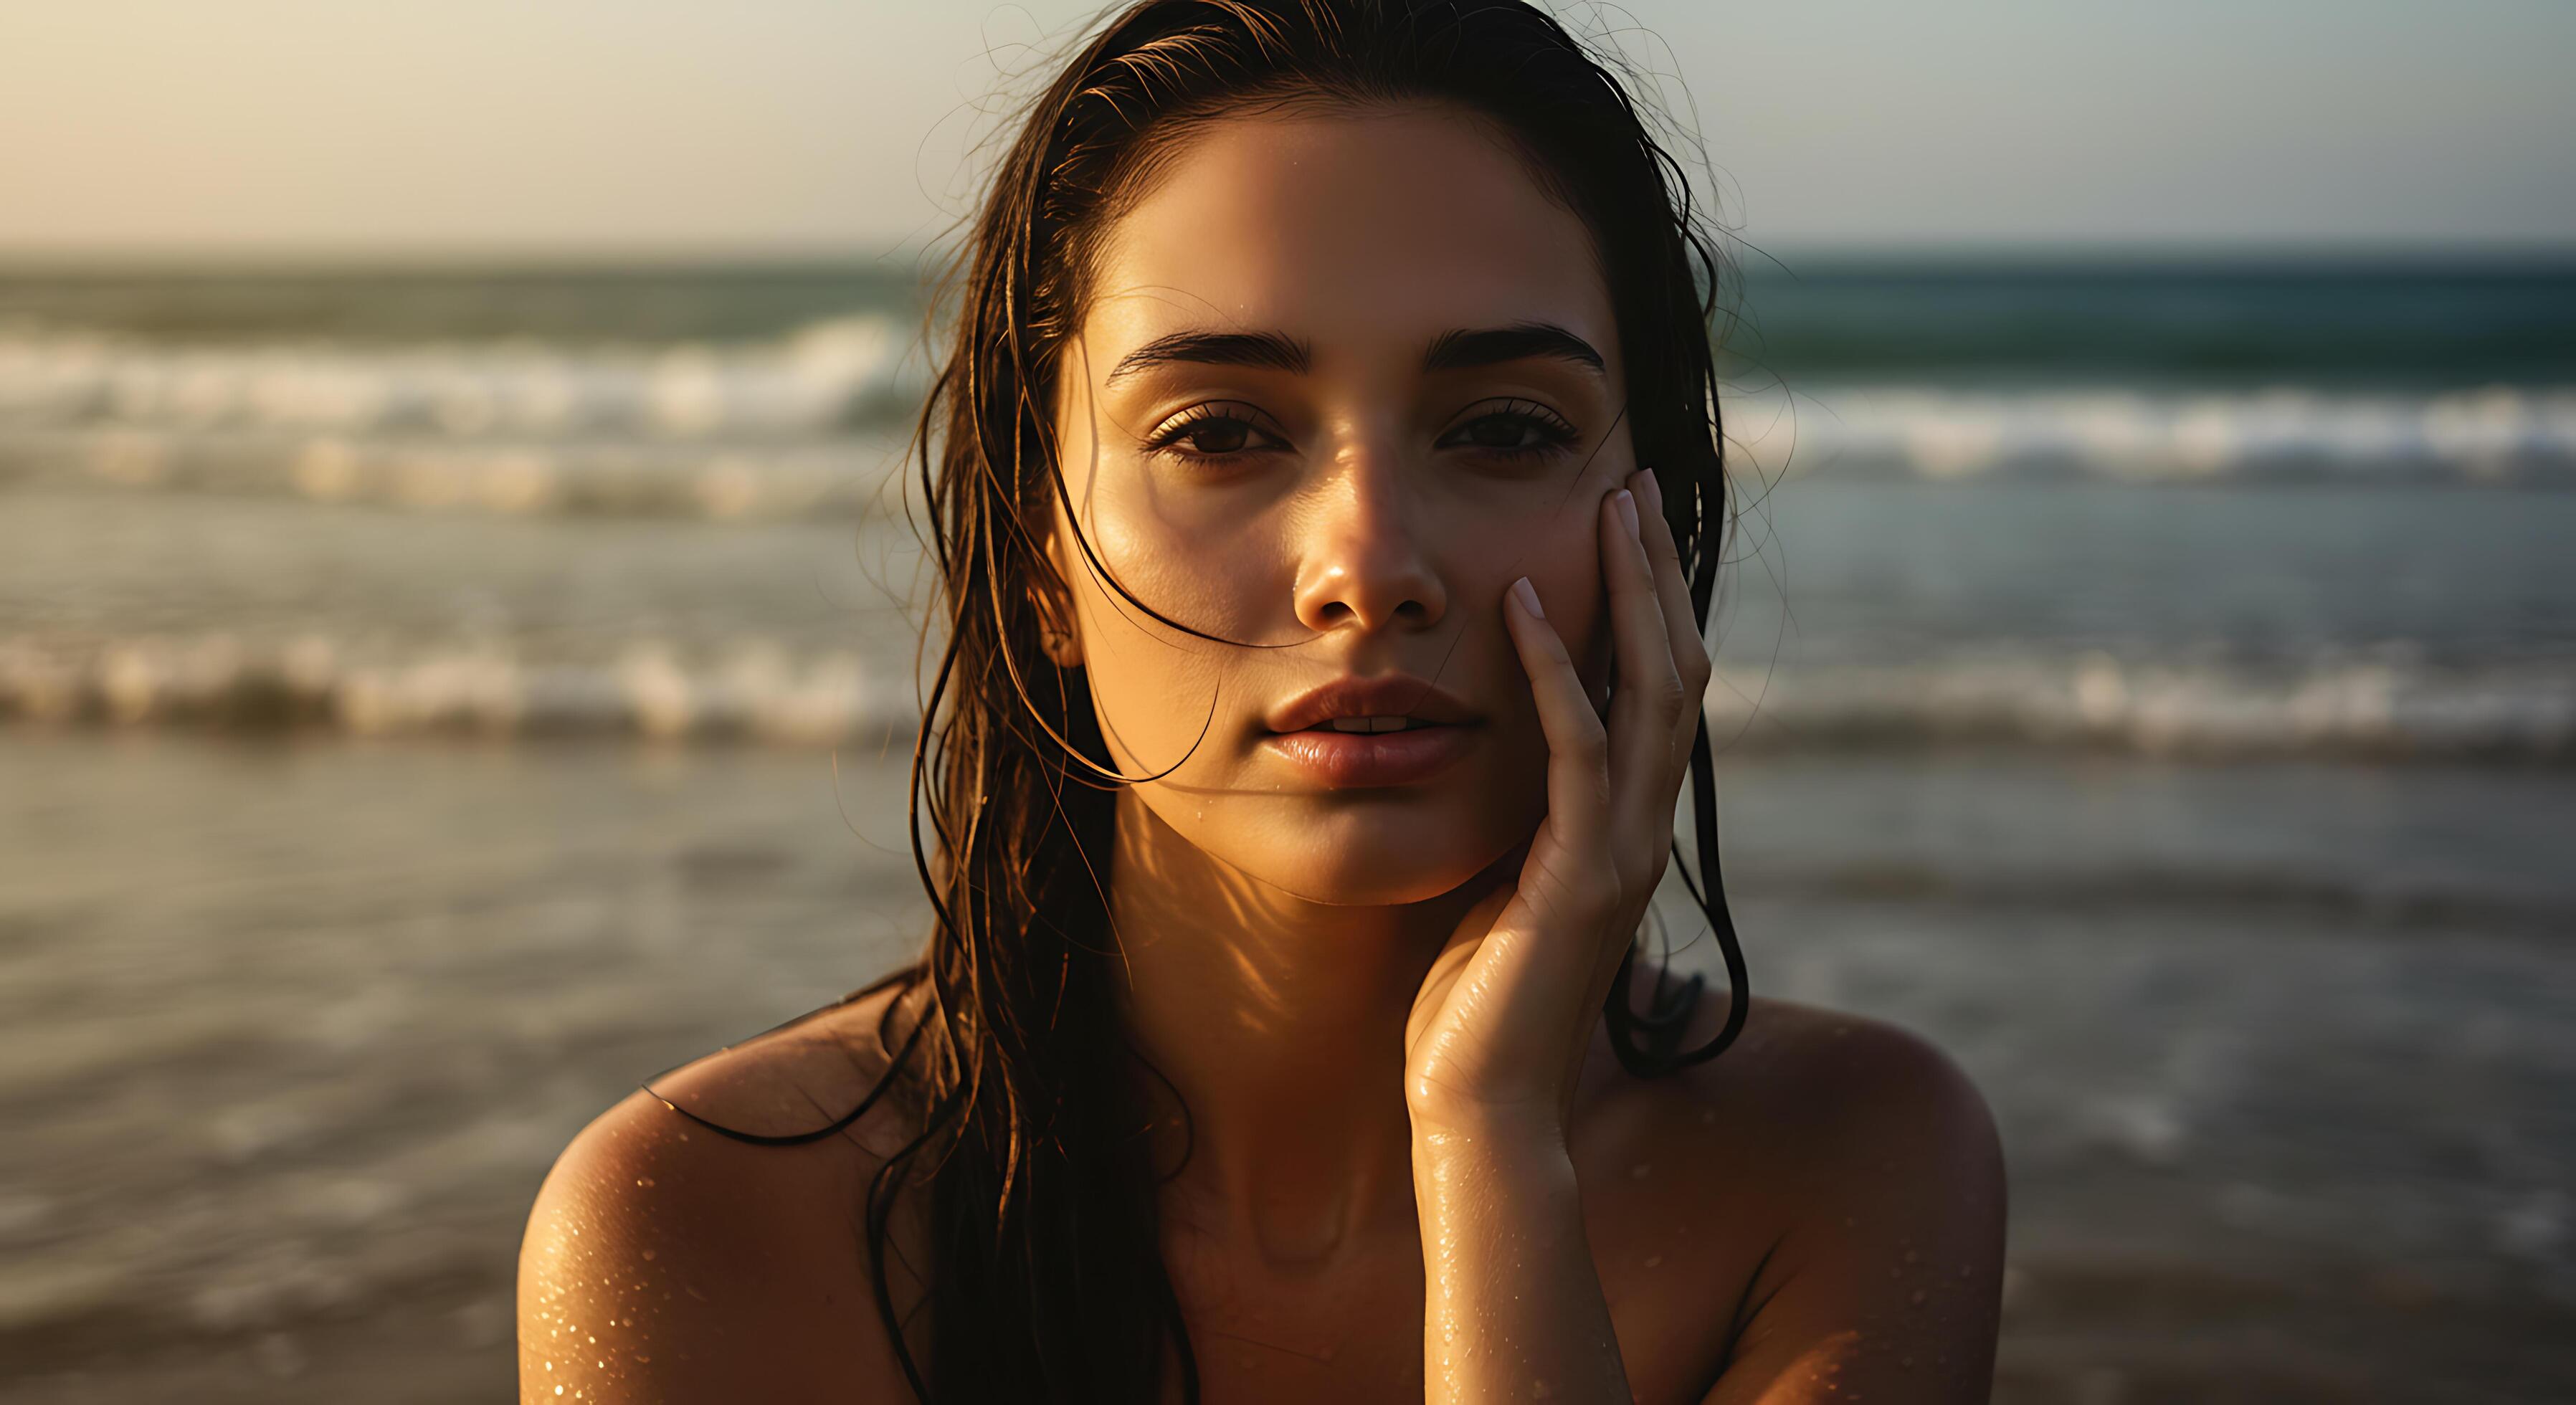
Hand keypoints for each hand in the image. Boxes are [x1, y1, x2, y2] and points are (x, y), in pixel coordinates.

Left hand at [1402, 467, 1712, 1142]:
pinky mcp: (1581, 877)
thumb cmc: (1474, 998)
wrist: (1481, 1101)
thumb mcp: (1503, 878)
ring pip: (1653, 694)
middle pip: (1678, 671)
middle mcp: (1644, 830)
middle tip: (1635, 483)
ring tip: (1608, 507)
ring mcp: (1623, 852)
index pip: (1660, 691)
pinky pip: (1580, 750)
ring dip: (1632, 594)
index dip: (1654, 604)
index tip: (1628, 521)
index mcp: (1627, 827)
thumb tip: (1497, 742)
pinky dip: (1557, 670)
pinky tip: (1528, 603)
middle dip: (1657, 573)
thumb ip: (1521, 813)